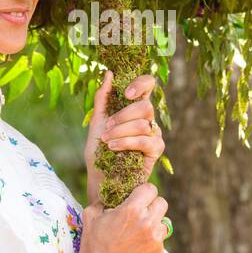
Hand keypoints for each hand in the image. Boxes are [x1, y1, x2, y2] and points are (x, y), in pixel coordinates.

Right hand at [76, 183, 169, 252]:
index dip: (143, 192)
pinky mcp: (158, 251)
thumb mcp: (91, 214)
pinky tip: (139, 244)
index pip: (150, 189)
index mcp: (132, 209)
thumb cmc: (93, 243)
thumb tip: (111, 194)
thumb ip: (104, 200)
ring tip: (140, 230)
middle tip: (140, 213)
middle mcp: (147, 221)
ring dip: (154, 222)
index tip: (137, 198)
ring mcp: (155, 238)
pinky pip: (161, 238)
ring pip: (164, 221)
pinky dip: (152, 238)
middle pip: (161, 203)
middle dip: (151, 205)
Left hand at [83, 69, 163, 205]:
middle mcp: (147, 118)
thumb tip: (109, 73)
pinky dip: (126, 142)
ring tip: (106, 141)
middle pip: (146, 106)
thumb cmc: (99, 152)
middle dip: (123, 116)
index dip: (141, 83)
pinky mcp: (156, 151)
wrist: (100, 179)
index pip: (148, 85)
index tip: (126, 93)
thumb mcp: (96, 122)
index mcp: (134, 107)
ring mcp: (154, 134)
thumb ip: (103, 98)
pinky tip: (113, 147)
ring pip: (144, 124)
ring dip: (121, 132)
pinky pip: (145, 141)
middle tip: (107, 127)